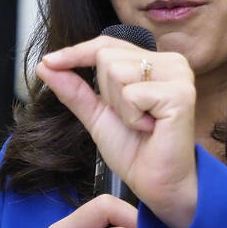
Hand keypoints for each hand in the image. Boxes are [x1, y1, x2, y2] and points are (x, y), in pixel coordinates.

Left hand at [36, 34, 198, 227]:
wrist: (157, 183)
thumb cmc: (135, 150)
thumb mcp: (97, 115)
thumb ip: (75, 89)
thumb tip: (46, 65)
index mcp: (154, 62)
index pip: (107, 43)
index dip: (77, 51)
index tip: (50, 61)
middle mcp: (171, 62)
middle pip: (108, 55)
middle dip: (106, 93)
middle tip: (131, 117)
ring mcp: (179, 75)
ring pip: (117, 71)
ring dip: (120, 107)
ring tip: (142, 123)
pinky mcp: (180, 94)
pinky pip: (132, 94)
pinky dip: (132, 117)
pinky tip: (150, 128)